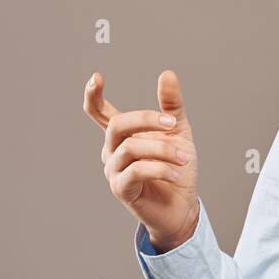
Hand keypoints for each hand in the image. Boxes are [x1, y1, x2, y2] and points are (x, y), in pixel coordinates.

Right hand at [83, 69, 199, 252]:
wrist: (183, 204)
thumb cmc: (177, 167)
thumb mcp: (178, 131)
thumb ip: (171, 105)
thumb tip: (167, 74)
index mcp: (122, 135)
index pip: (99, 113)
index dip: (94, 95)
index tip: (97, 77)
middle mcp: (112, 151)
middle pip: (117, 125)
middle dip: (146, 120)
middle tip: (173, 124)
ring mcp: (114, 170)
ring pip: (131, 148)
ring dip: (163, 150)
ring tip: (185, 157)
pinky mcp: (121, 189)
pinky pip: (136, 171)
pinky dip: (160, 168)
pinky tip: (176, 172)